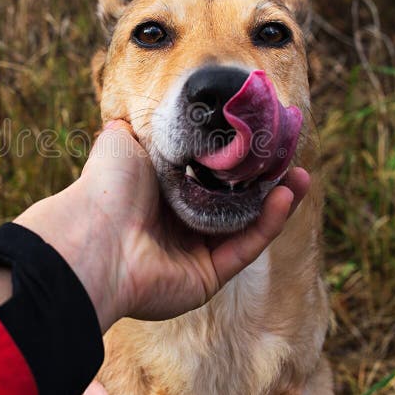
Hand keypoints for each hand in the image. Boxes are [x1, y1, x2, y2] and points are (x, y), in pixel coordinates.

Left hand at [15, 120, 309, 331]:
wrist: (94, 235)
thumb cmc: (107, 185)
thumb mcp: (121, 141)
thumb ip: (135, 129)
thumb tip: (125, 116)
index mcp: (160, 195)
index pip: (207, 178)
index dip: (235, 160)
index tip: (261, 138)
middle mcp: (178, 226)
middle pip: (232, 203)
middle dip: (264, 181)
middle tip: (289, 157)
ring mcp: (193, 254)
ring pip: (246, 225)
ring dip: (277, 201)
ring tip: (300, 174)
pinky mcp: (206, 278)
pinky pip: (245, 247)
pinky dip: (269, 223)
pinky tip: (287, 195)